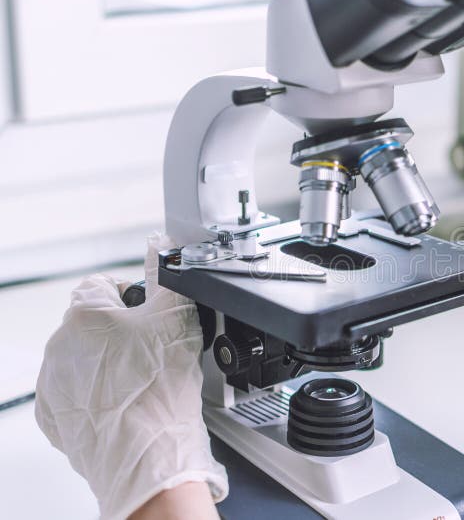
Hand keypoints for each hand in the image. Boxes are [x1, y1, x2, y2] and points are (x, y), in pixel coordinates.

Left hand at [35, 234, 227, 519]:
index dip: (134, 296)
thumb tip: (163, 244)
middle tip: (155, 351)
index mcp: (84, 314)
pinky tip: (128, 403)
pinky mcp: (55, 416)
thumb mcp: (176, 315)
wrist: (147, 452)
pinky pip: (78, 393)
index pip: (105, 284)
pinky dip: (99, 394)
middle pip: (95, 323)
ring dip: (110, 363)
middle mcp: (59, 345)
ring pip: (85, 359)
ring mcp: (53, 383)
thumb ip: (168, 272)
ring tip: (144, 381)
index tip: (151, 314)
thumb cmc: (158, 388)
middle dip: (123, 331)